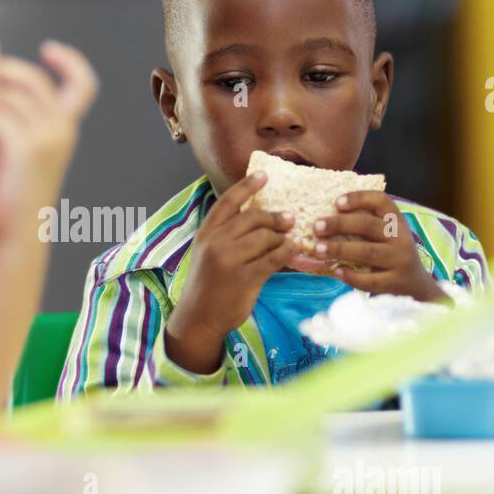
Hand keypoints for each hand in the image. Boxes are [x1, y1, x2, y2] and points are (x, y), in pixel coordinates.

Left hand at [0, 39, 97, 236]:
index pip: (84, 84)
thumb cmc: (12, 187)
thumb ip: (11, 112)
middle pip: (34, 79)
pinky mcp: (23, 149)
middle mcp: (62, 129)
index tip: (46, 48)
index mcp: (66, 126)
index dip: (69, 61)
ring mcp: (45, 138)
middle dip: (2, 70)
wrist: (17, 230)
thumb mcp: (17, 142)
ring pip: (8, 95)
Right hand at [165, 170, 307, 372]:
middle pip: (253, 217)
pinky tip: (294, 250)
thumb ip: (226, 234)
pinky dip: (288, 251)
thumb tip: (259, 217)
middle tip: (290, 219)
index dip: (247, 185)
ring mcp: (229, 261)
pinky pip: (274, 258)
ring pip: (266, 237)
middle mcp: (216, 243)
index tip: (264, 175)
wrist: (199, 318)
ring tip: (291, 240)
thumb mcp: (207, 253)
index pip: (228, 201)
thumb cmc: (207, 284)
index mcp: (206, 233)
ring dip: (283, 237)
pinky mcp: (245, 278)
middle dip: (275, 217)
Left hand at [307, 190, 447, 301]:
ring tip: (318, 249)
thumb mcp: (386, 236)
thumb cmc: (391, 255)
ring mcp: (400, 261)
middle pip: (369, 225)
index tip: (336, 202)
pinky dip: (351, 275)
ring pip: (367, 252)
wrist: (416, 287)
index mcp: (396, 221)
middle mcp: (401, 238)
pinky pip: (370, 279)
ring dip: (340, 249)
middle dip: (340, 224)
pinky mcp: (395, 283)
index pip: (381, 201)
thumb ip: (365, 226)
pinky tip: (336, 271)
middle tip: (316, 227)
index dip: (359, 198)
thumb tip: (323, 221)